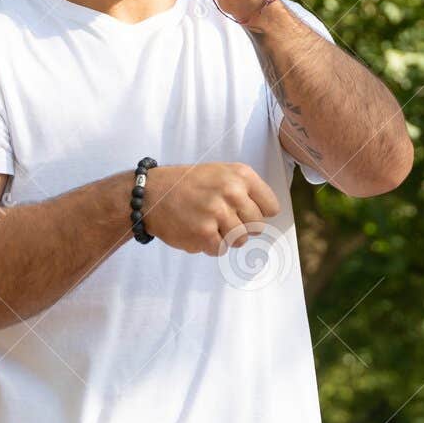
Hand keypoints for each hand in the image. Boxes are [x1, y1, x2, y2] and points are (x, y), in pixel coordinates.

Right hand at [137, 163, 280, 255]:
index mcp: (241, 175)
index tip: (245, 212)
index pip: (271, 207)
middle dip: (242, 227)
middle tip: (222, 219)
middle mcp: (232, 191)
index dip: (259, 213)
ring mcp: (218, 213)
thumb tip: (268, 215)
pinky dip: (210, 245)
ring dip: (226, 237)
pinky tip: (197, 230)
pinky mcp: (204, 233)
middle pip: (258, 227)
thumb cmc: (189, 184)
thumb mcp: (222, 173)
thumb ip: (246, 190)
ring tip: (208, 223)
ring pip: (241, 240)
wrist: (151, 193)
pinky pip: (221, 250)